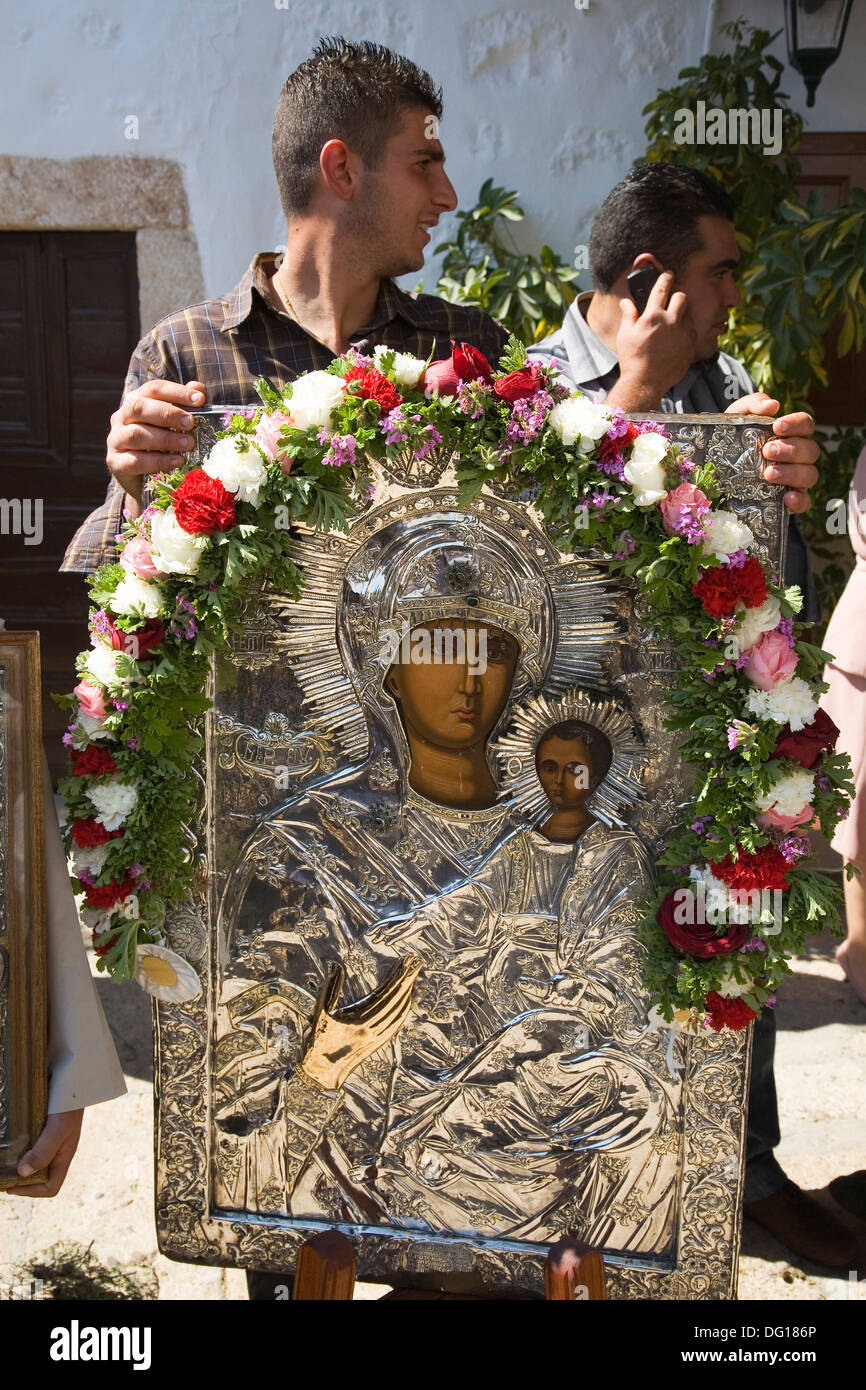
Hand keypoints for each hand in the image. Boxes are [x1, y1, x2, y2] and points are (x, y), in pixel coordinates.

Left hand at [5, 1110, 83, 1197]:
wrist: (72, 1080)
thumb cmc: (68, 1106)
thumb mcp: (57, 1130)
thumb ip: (43, 1152)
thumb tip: (23, 1173)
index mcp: (63, 1157)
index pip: (50, 1187)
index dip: (32, 1192)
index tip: (12, 1186)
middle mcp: (56, 1152)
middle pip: (40, 1177)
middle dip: (21, 1180)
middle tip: (2, 1175)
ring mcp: (49, 1141)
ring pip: (33, 1162)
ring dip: (17, 1165)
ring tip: (2, 1162)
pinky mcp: (42, 1129)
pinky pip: (29, 1146)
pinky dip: (18, 1149)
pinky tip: (8, 1144)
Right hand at [107, 379, 206, 505]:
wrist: (142, 479)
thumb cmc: (159, 445)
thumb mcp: (171, 425)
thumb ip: (182, 405)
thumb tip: (198, 388)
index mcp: (136, 401)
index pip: (154, 389)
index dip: (177, 392)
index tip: (200, 399)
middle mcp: (121, 417)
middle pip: (139, 408)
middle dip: (167, 414)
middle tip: (190, 423)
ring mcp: (116, 440)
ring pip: (136, 435)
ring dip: (165, 439)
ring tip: (188, 444)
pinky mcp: (115, 463)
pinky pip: (135, 461)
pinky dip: (158, 461)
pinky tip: (177, 462)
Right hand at [301, 956, 421, 1090]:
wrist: (321, 1071)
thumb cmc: (319, 1043)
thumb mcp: (320, 1012)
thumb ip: (330, 988)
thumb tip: (336, 966)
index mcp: (361, 1021)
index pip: (385, 995)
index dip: (397, 979)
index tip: (406, 966)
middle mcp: (372, 1030)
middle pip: (395, 1003)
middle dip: (405, 984)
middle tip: (414, 968)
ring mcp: (376, 1039)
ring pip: (397, 1014)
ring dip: (406, 996)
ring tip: (412, 981)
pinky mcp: (376, 1044)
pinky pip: (395, 1027)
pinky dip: (402, 1013)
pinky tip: (406, 1005)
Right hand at [608, 272, 696, 410]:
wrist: (645, 383)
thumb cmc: (632, 359)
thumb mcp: (625, 335)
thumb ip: (628, 314)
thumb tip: (626, 301)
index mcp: (653, 315)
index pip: (663, 288)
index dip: (666, 278)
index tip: (668, 274)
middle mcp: (671, 321)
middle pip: (682, 297)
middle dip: (677, 297)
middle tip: (671, 303)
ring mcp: (684, 334)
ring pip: (688, 315)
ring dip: (681, 316)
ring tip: (671, 326)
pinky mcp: (691, 346)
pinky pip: (692, 332)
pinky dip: (685, 332)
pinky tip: (676, 340)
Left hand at [726, 393, 818, 513]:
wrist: (713, 468)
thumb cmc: (731, 438)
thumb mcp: (736, 418)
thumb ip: (752, 405)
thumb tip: (772, 405)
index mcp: (791, 434)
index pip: (806, 425)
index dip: (797, 424)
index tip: (777, 426)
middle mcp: (798, 456)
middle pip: (810, 451)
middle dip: (791, 450)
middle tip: (767, 451)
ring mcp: (795, 479)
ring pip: (810, 475)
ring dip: (792, 473)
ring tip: (768, 474)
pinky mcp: (788, 501)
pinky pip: (804, 502)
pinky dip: (799, 500)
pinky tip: (786, 498)